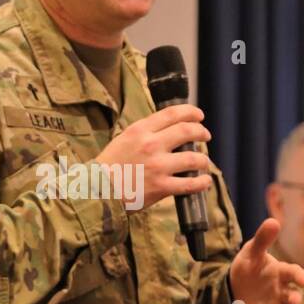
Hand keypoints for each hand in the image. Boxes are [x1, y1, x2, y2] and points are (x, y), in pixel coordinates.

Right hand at [94, 104, 212, 210]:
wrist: (97, 190)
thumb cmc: (109, 166)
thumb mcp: (124, 139)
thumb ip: (145, 133)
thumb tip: (168, 130)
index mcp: (141, 130)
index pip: (172, 114)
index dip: (191, 112)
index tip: (199, 116)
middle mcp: (151, 145)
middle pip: (187, 131)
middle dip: (201, 132)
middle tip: (205, 136)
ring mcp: (157, 167)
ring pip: (193, 158)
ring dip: (203, 160)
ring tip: (204, 162)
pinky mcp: (161, 187)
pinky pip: (189, 184)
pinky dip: (202, 182)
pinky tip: (205, 181)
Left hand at [228, 219, 303, 303]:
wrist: (233, 288)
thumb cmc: (248, 267)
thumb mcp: (251, 252)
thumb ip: (262, 239)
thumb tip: (274, 220)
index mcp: (281, 274)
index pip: (293, 273)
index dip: (299, 277)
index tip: (303, 281)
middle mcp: (282, 292)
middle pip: (294, 297)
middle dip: (296, 299)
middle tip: (295, 300)